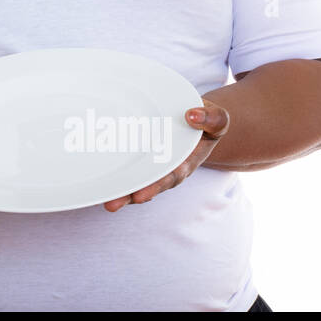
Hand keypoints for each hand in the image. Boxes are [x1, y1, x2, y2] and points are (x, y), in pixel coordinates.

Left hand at [103, 99, 229, 211]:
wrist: (198, 120)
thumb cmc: (206, 121)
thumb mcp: (218, 119)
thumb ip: (212, 118)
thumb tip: (192, 115)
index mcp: (186, 161)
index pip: (171, 175)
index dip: (156, 185)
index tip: (141, 195)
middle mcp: (169, 168)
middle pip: (149, 184)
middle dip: (131, 194)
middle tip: (113, 204)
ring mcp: (155, 165)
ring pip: (137, 181)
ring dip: (122, 192)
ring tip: (106, 202)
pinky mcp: (143, 158)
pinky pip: (131, 169)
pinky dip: (118, 177)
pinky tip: (102, 184)